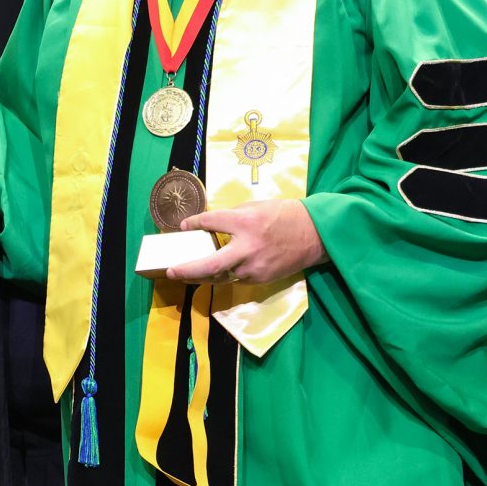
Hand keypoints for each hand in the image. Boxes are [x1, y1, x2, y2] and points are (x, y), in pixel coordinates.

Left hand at [166, 199, 326, 284]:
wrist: (315, 235)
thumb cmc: (285, 215)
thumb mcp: (257, 207)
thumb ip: (233, 217)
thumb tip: (212, 223)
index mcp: (246, 222)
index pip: (211, 223)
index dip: (194, 224)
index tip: (184, 226)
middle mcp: (247, 248)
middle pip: (209, 265)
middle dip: (186, 270)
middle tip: (171, 271)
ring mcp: (254, 267)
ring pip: (220, 277)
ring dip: (200, 277)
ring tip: (185, 275)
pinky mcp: (260, 279)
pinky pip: (236, 278)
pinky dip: (223, 276)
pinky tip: (212, 274)